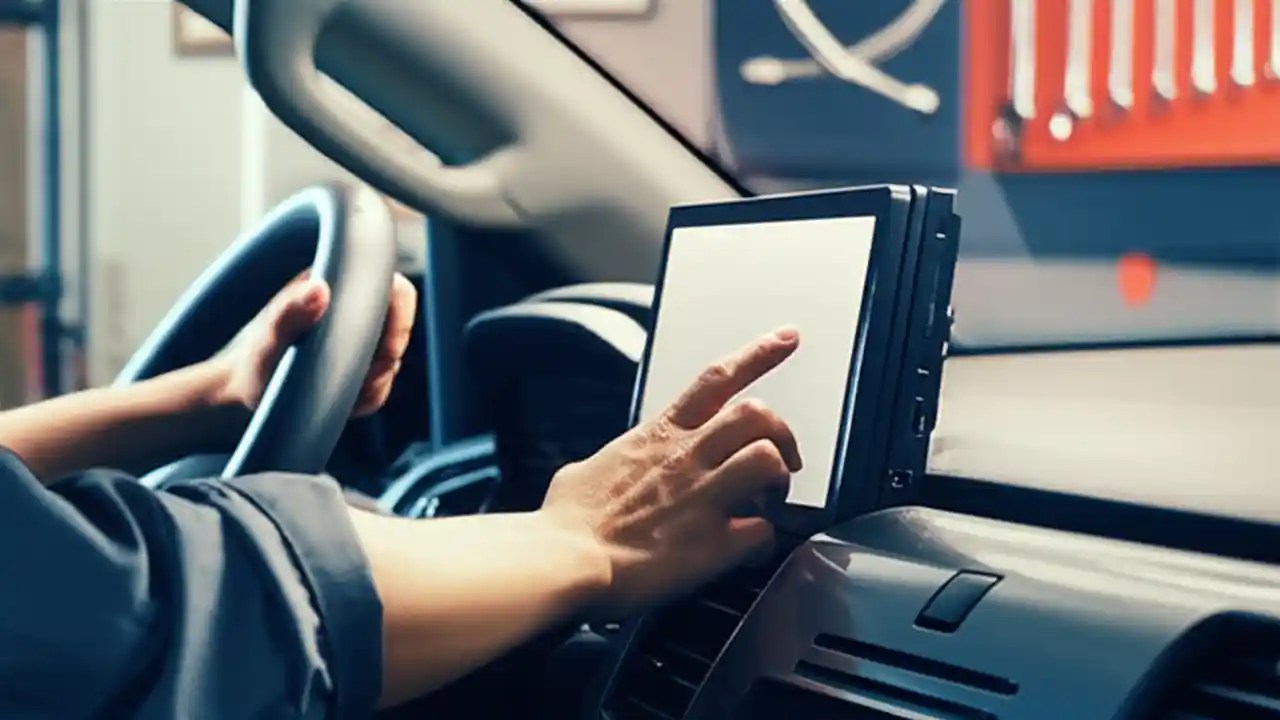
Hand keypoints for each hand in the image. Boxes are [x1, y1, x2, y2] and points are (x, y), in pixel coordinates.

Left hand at [218, 272, 417, 416]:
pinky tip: (339, 400)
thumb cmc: (253, 363)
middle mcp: (354, 309)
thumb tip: (320, 289)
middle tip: (358, 379)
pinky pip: (383, 385)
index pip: (396, 289)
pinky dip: (367, 398)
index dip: (402, 318)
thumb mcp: (266, 341)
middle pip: (401, 328)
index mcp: (338, 285)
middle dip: (386, 360)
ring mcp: (360, 339)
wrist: (245, 394)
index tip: (386, 351)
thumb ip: (289, 314)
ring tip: (336, 390)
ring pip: (393, 361)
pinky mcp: (360, 367)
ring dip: (374, 383)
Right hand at [539, 328, 803, 617]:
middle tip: (784, 459)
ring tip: (768, 502)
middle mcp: (686, 457)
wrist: (562, 560)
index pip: (716, 379)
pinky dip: (764, 540)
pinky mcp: (713, 543)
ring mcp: (703, 497)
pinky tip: (747, 551)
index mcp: (658, 436)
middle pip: (758, 414)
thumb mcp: (584, 471)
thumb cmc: (566, 522)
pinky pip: (763, 532)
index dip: (759, 354)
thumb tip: (601, 471)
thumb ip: (612, 463)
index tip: (788, 339)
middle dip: (782, 433)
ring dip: (779, 481)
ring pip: (769, 459)